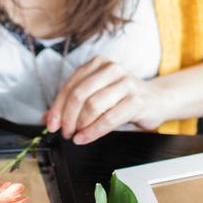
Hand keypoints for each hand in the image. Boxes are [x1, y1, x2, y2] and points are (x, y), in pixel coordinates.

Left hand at [46, 56, 163, 144]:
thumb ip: (72, 104)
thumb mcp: (96, 96)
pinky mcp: (136, 100)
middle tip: (65, 131)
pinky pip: (109, 118)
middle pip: (79, 94)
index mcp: (98, 64)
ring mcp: (125, 83)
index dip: (57, 107)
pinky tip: (85, 138)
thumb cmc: (122, 98)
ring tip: (76, 135)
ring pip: (93, 105)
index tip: (51, 123)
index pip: (70, 85)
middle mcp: (111, 69)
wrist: (155, 99)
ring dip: (80, 124)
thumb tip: (48, 118)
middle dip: (67, 117)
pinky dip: (93, 131)